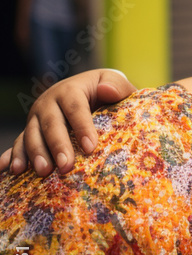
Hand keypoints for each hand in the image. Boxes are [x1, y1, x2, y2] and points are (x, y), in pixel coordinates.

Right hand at [0, 69, 136, 175]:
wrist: (88, 90)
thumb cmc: (106, 90)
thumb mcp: (114, 82)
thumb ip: (116, 84)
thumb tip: (106, 90)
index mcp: (69, 90)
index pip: (75, 108)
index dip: (82, 127)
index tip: (90, 147)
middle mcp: (48, 103)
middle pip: (51, 124)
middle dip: (57, 146)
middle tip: (66, 166)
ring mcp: (36, 118)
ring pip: (31, 135)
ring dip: (35, 154)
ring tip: (43, 171)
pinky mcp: (29, 131)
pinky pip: (18, 144)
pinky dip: (14, 156)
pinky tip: (12, 170)